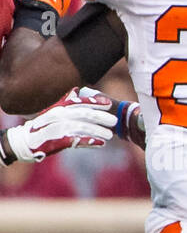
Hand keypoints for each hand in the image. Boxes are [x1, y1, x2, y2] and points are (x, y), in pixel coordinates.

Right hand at [1, 90, 116, 163]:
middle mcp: (59, 115)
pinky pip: (76, 140)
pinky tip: (100, 144)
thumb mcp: (54, 111)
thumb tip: (76, 89)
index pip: (78, 102)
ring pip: (82, 127)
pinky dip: (89, 141)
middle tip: (114, 120)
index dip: (93, 102)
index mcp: (59, 107)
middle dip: (100, 116)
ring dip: (97, 130)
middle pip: (83, 114)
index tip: (108, 103)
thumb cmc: (43, 125)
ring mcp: (58, 127)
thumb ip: (66, 101)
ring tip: (110, 135)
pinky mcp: (58, 140)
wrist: (26, 140)